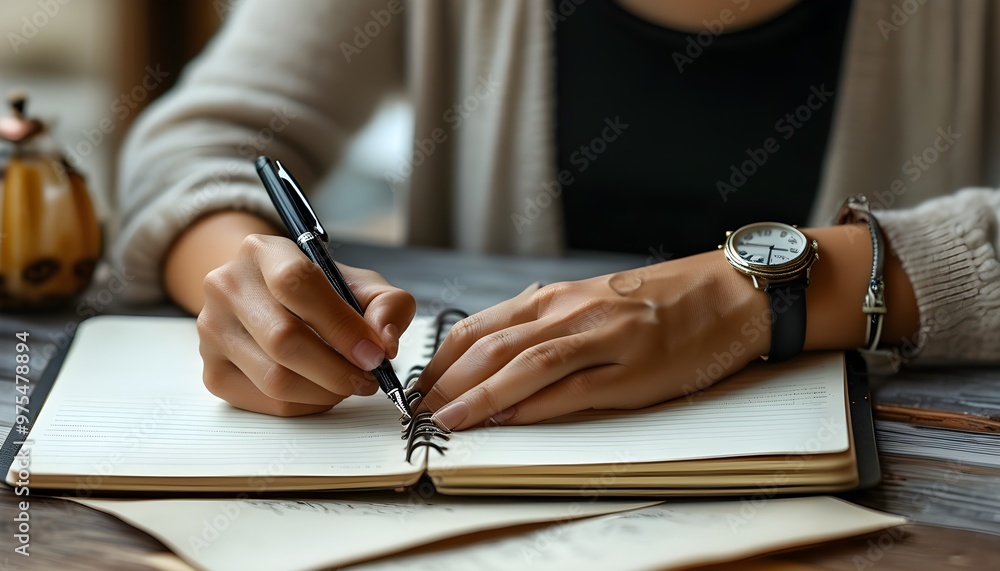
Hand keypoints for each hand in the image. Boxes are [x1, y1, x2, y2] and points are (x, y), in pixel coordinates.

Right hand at [197, 234, 415, 415]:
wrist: (266, 298)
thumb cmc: (318, 292)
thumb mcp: (359, 284)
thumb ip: (387, 305)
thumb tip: (385, 343)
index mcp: (263, 252)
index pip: (297, 284)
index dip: (341, 325)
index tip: (374, 353)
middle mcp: (227, 286)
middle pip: (284, 339)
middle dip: (338, 369)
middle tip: (368, 377)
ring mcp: (213, 331)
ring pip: (275, 379)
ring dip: (325, 391)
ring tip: (347, 382)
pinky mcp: (213, 372)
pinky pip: (267, 402)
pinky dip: (306, 404)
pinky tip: (321, 390)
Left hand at [411, 250, 769, 429]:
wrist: (722, 295)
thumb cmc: (652, 302)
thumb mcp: (588, 303)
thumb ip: (541, 327)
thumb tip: (490, 362)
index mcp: (555, 299)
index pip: (480, 327)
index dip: (442, 360)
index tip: (418, 387)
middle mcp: (572, 312)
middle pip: (494, 347)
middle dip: (449, 382)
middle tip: (420, 411)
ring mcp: (603, 340)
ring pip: (527, 366)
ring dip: (481, 396)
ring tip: (449, 420)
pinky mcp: (633, 370)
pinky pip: (575, 390)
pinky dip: (537, 407)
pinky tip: (510, 421)